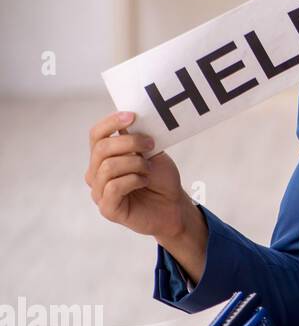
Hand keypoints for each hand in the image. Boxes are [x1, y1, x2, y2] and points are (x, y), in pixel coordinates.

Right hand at [85, 111, 204, 258]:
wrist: (174, 205)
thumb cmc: (161, 179)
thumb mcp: (152, 152)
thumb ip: (137, 137)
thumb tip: (128, 117)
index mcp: (104, 157)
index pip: (96, 135)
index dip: (110, 123)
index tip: (131, 116)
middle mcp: (96, 174)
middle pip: (101, 149)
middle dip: (129, 142)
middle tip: (150, 145)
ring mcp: (99, 192)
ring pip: (108, 167)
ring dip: (135, 164)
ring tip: (149, 169)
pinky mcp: (107, 209)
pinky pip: (114, 187)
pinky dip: (133, 180)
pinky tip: (144, 182)